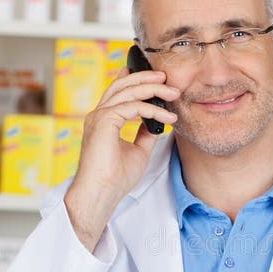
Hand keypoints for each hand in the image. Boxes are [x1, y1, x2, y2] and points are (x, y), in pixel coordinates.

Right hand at [64, 66, 178, 251]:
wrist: (102, 194)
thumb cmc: (115, 178)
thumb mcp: (138, 151)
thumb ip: (145, 134)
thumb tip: (159, 123)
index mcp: (103, 120)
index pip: (119, 92)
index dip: (136, 80)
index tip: (157, 78)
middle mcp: (99, 115)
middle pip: (123, 85)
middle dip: (146, 78)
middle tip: (167, 78)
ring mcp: (99, 117)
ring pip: (128, 91)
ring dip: (153, 89)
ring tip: (173, 93)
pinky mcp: (104, 122)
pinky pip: (133, 107)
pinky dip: (153, 110)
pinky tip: (167, 118)